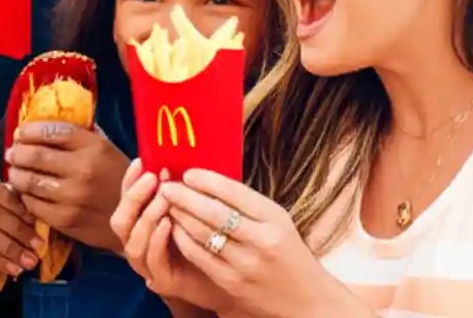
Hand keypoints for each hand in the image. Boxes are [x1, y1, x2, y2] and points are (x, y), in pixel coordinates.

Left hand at [7, 121, 129, 252]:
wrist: (135, 219)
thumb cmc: (120, 179)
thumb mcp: (107, 149)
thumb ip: (81, 136)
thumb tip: (48, 124)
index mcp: (94, 147)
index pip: (52, 131)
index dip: (30, 130)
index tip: (20, 132)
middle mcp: (82, 169)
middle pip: (35, 155)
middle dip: (17, 151)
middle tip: (12, 152)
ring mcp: (72, 197)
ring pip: (29, 181)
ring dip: (16, 174)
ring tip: (15, 171)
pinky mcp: (64, 220)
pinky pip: (33, 205)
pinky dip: (25, 196)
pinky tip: (26, 192)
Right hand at [111, 160, 232, 313]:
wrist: (229, 272)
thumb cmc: (210, 235)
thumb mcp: (194, 205)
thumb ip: (182, 188)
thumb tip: (177, 158)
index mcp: (142, 224)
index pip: (125, 201)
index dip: (129, 182)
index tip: (140, 161)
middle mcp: (139, 244)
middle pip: (120, 221)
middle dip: (134, 197)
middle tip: (153, 178)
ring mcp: (148, 265)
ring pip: (132, 242)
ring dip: (147, 217)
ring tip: (164, 198)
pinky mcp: (162, 281)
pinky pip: (151, 260)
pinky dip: (156, 240)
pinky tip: (168, 224)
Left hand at [160, 170, 349, 317]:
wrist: (306, 299)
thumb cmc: (289, 253)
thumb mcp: (278, 221)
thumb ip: (248, 205)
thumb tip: (208, 182)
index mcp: (274, 218)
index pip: (234, 192)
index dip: (206, 181)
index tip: (187, 173)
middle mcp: (261, 240)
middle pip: (213, 213)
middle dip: (184, 197)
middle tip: (166, 186)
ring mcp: (245, 264)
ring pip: (203, 234)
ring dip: (179, 216)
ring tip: (167, 204)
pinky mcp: (232, 283)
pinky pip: (199, 256)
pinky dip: (183, 240)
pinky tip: (174, 229)